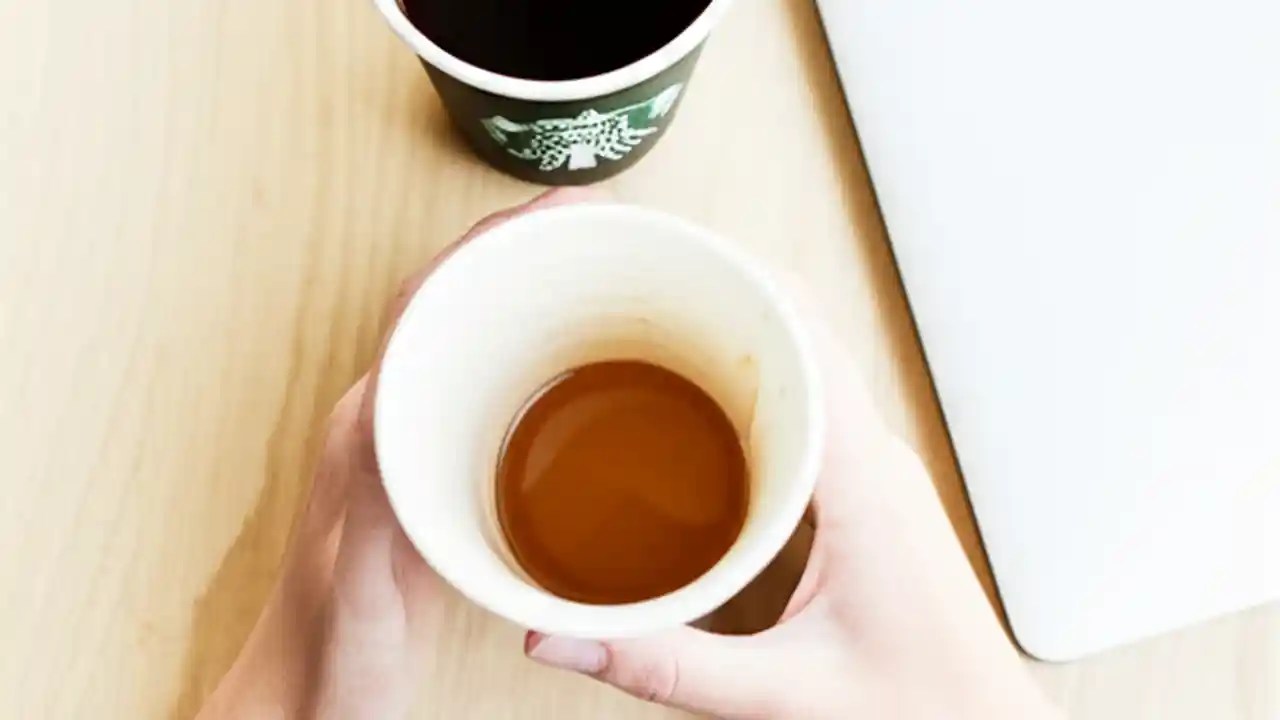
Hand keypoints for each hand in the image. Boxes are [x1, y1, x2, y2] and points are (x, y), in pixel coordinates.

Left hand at [197, 188, 601, 719]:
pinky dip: (544, 359)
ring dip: (538, 298)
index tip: (558, 210)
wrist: (310, 702)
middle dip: (529, 254)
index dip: (487, 246)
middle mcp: (391, 422)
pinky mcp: (440, 475)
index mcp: (370, 433)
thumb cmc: (326, 656)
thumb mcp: (358, 597)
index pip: (421, 306)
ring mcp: (416, 445)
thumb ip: (373, 522)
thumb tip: (400, 425)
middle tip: (608, 232)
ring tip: (608, 279)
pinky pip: (494, 387)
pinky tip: (589, 373)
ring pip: (479, 340)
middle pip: (460, 306)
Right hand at [525, 310, 1060, 717]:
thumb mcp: (781, 693)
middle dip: (718, 282)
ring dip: (735, 321)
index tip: (665, 245)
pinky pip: (807, 398)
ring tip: (652, 310)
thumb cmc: (922, 707)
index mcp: (864, 478)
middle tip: (634, 268)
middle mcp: (875, 454)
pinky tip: (696, 392)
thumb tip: (561, 634)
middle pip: (800, 323)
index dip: (734, 272)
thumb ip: (665, 665)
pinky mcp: (863, 488)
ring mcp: (873, 466)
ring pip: (806, 354)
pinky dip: (750, 372)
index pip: (805, 330)